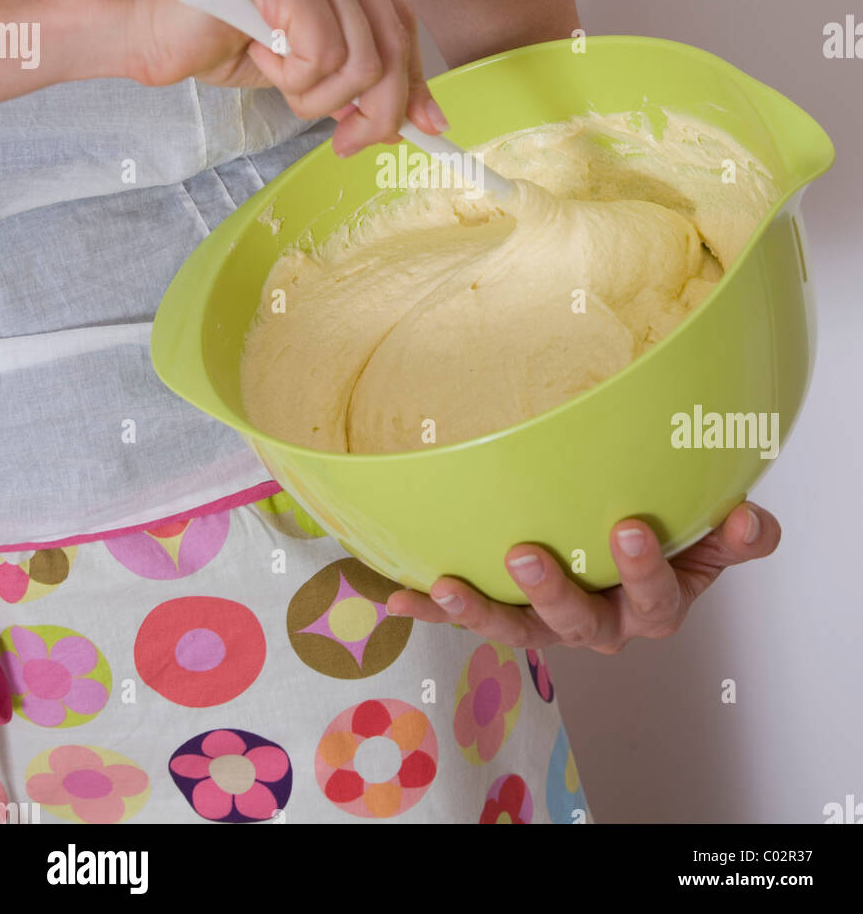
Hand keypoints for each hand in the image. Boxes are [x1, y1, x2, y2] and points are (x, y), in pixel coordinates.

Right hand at [124, 0, 445, 154]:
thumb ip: (359, 72)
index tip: (424, 123)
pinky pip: (322, 56)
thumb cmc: (221, 37)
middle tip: (348, 141)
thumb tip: (418, 115)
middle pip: (390, 45)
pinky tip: (259, 54)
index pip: (401, 23)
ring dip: (318, 94)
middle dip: (375, 109)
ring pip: (360, 60)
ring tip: (277, 74)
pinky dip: (292, 78)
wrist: (147, 24)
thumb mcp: (308, 57)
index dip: (414, 82)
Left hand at [385, 502, 780, 651]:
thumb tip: (751, 518)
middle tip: (526, 553)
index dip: (641, 568)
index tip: (626, 528)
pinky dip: (433, 607)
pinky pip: (469, 614)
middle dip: (552, 591)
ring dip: (481, 611)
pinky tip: (397, 597)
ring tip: (451, 585)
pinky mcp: (509, 613)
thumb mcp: (711, 539)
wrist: (630, 554)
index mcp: (653, 607)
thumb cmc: (672, 541)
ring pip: (518, 629)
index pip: (654, 594)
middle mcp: (600, 627)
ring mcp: (550, 624)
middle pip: (577, 622)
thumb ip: (736, 536)